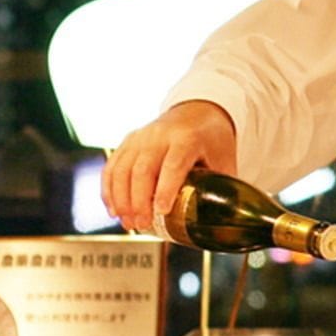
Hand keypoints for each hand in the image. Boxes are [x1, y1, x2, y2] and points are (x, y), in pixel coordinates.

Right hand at [103, 101, 237, 235]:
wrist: (198, 110)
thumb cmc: (212, 138)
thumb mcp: (225, 158)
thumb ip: (224, 188)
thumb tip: (226, 221)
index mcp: (188, 138)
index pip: (174, 164)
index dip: (166, 189)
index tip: (161, 211)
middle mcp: (160, 135)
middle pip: (143, 169)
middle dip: (139, 200)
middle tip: (141, 225)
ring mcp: (141, 137)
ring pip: (122, 168)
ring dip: (121, 199)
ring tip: (128, 223)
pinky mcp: (128, 142)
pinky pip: (112, 166)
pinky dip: (109, 190)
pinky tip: (114, 210)